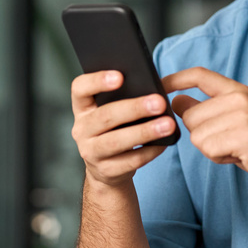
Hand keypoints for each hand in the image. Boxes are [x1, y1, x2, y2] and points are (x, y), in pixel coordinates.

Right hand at [70, 70, 173, 188]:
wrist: (106, 168)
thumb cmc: (115, 129)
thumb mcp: (113, 111)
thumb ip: (126, 97)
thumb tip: (156, 88)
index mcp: (83, 107)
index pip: (80, 89)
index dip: (97, 81)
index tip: (120, 76)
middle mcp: (82, 129)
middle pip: (105, 116)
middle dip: (134, 108)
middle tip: (159, 102)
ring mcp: (91, 152)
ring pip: (116, 141)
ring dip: (144, 132)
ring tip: (168, 124)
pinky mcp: (105, 171)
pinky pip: (130, 160)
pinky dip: (149, 151)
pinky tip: (164, 143)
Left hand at [163, 67, 247, 200]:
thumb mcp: (233, 122)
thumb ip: (207, 110)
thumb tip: (177, 100)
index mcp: (237, 90)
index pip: (199, 75)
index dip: (175, 78)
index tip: (160, 84)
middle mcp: (239, 97)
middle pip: (191, 115)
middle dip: (202, 136)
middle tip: (228, 143)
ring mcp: (243, 114)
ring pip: (197, 134)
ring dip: (211, 149)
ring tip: (236, 149)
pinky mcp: (244, 134)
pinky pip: (208, 148)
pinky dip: (219, 158)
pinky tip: (239, 156)